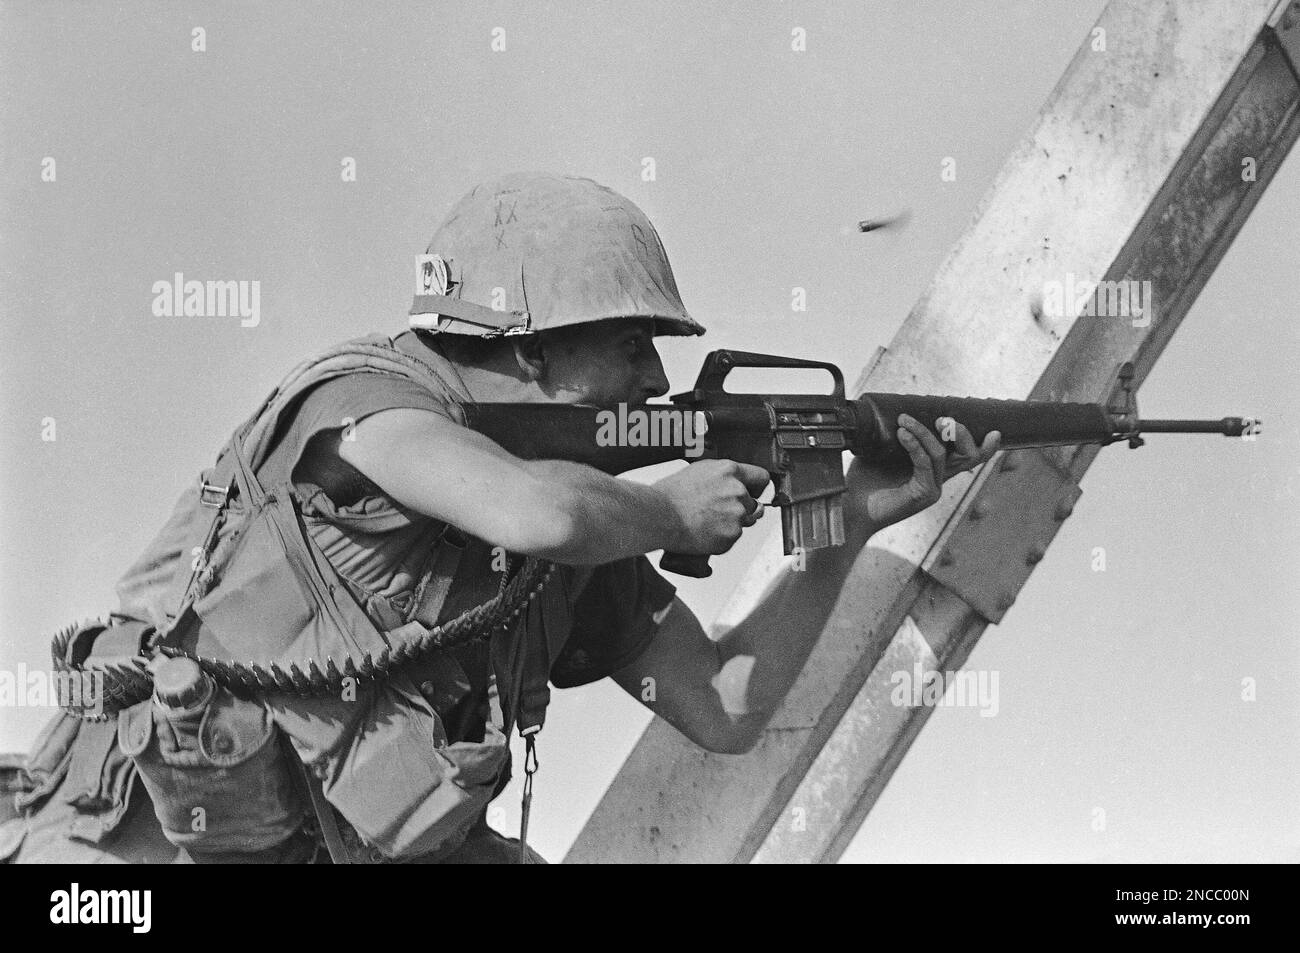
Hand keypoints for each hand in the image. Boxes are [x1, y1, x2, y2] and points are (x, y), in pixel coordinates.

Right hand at [655, 460, 770, 554]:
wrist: (658, 516)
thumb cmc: (669, 495)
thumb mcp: (697, 472)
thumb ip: (721, 477)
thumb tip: (733, 483)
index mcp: (729, 471)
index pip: (761, 478)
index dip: (757, 488)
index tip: (754, 493)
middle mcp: (737, 490)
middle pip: (753, 504)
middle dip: (739, 509)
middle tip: (716, 513)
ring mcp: (736, 513)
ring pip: (743, 522)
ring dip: (730, 524)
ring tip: (706, 522)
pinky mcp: (732, 534)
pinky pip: (733, 538)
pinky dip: (722, 539)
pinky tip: (704, 532)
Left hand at [847, 415, 999, 529]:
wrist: (851, 507)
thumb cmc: (865, 480)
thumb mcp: (882, 451)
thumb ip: (896, 434)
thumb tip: (896, 409)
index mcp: (933, 470)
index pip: (966, 457)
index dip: (984, 446)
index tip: (995, 431)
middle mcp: (937, 480)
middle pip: (968, 456)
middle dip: (960, 433)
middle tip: (942, 419)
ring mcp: (932, 489)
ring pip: (941, 454)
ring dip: (924, 432)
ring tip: (905, 421)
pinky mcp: (922, 495)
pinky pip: (925, 464)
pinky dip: (915, 445)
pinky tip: (902, 434)